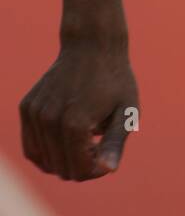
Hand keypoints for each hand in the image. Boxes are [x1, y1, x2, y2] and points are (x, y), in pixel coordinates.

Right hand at [19, 42, 138, 180]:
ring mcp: (35, 113)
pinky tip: (65, 138)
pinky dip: (47, 151)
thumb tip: (108, 170)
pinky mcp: (27, 108)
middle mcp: (49, 120)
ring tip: (84, 139)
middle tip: (97, 143)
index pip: (79, 171)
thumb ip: (115, 143)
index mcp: (75, 124)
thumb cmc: (115, 78)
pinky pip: (31, 146)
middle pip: (61, 169)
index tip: (106, 150)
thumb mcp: (126, 110)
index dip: (96, 170)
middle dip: (81, 165)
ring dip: (64, 159)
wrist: (92, 44)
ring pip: (44, 161)